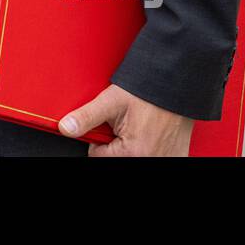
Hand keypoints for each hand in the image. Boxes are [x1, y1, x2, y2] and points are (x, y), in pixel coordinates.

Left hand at [59, 84, 192, 155]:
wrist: (175, 84)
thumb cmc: (146, 92)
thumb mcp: (111, 101)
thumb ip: (86, 116)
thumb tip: (66, 127)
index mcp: (133, 152)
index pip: (98, 156)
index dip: (99, 139)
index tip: (108, 126)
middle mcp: (151, 160)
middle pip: (118, 157)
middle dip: (117, 144)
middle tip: (126, 124)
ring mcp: (166, 160)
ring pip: (135, 156)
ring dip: (134, 146)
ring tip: (140, 127)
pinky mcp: (178, 156)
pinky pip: (156, 156)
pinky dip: (151, 148)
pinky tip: (152, 133)